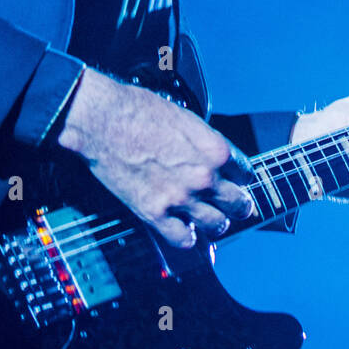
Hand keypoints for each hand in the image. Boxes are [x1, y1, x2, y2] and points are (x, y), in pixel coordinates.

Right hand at [57, 68, 252, 248]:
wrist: (103, 120)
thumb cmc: (138, 110)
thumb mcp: (184, 118)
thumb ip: (204, 142)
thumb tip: (212, 155)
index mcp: (215, 149)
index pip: (246, 173)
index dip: (241, 177)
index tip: (237, 180)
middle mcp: (204, 177)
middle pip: (238, 203)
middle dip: (238, 204)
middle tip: (235, 205)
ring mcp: (181, 198)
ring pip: (217, 225)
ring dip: (217, 223)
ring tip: (213, 221)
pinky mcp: (155, 213)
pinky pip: (184, 239)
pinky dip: (187, 237)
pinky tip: (185, 231)